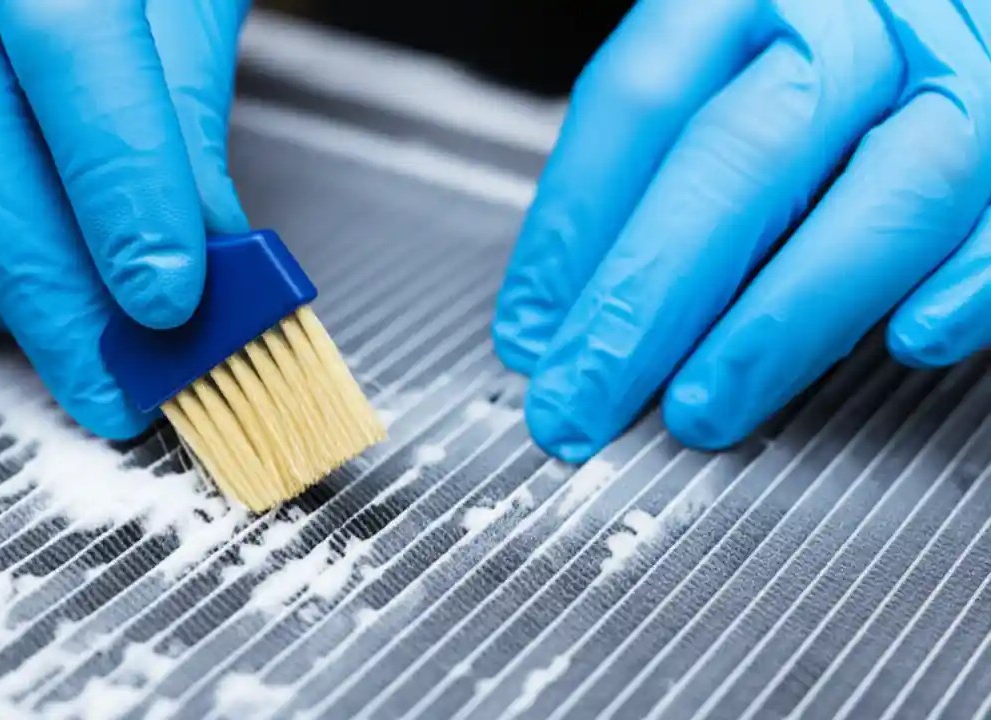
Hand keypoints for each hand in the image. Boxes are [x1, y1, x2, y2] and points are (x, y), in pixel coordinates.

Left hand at [495, 0, 990, 461]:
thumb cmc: (814, 52)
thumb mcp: (721, 70)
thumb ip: (644, 170)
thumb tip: (552, 318)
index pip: (645, 98)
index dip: (576, 227)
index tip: (535, 334)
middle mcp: (863, 15)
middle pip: (745, 154)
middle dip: (650, 298)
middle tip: (585, 398)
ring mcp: (966, 67)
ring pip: (891, 190)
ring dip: (784, 319)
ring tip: (700, 408)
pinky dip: (969, 284)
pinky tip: (908, 342)